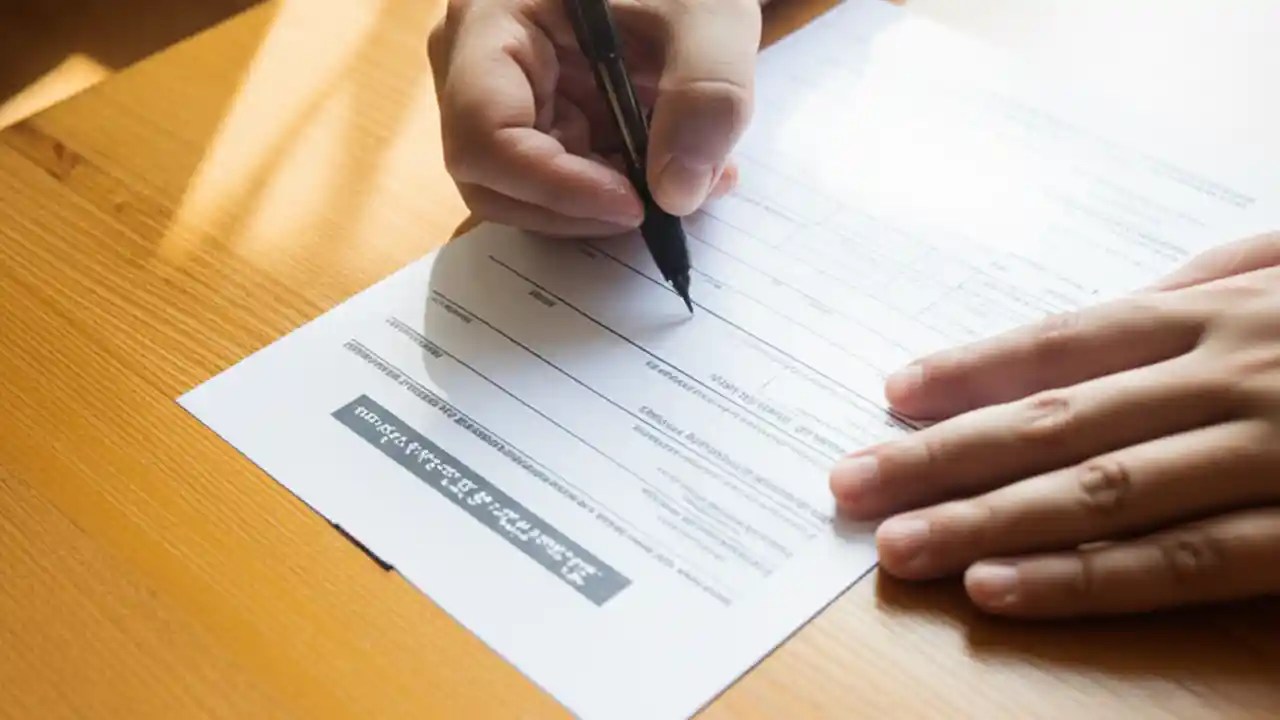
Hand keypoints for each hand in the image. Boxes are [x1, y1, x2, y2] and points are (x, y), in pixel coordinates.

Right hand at [427, 0, 759, 235]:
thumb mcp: (710, 16)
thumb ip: (708, 91)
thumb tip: (676, 192)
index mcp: (494, 19)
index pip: (485, 129)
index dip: (553, 185)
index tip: (631, 204)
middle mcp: (475, 65)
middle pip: (491, 178)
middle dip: (577, 207)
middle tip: (656, 206)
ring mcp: (503, 98)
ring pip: (521, 194)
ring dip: (599, 208)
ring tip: (680, 182)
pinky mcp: (536, 120)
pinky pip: (553, 184)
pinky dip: (610, 193)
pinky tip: (665, 170)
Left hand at [830, 233, 1279, 618]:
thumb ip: (1222, 282)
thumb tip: (1135, 296)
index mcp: (1221, 317)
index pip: (1067, 343)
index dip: (972, 371)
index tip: (892, 394)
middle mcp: (1225, 380)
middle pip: (1054, 421)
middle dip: (941, 455)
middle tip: (850, 482)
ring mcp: (1264, 456)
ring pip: (1097, 492)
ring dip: (982, 521)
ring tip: (897, 544)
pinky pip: (1183, 565)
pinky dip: (1082, 579)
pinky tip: (995, 588)